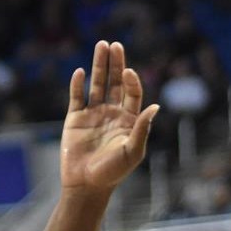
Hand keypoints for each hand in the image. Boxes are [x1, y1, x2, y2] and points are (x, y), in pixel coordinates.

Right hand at [59, 41, 158, 194]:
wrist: (86, 185)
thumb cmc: (113, 172)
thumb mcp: (132, 151)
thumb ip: (142, 128)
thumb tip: (156, 107)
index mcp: (128, 120)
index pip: (132, 93)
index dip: (131, 80)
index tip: (128, 71)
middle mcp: (112, 113)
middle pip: (114, 82)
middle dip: (115, 63)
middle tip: (114, 45)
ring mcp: (93, 114)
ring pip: (96, 84)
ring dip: (98, 66)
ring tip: (100, 45)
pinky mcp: (75, 119)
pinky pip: (76, 97)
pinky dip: (78, 84)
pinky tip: (80, 72)